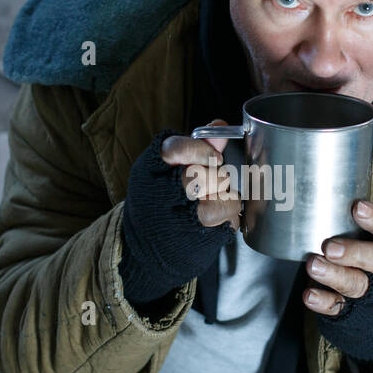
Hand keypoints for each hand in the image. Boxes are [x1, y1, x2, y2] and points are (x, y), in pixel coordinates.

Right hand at [117, 124, 239, 307]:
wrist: (144, 247)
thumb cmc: (158, 201)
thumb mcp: (167, 170)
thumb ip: (196, 147)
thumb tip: (220, 125)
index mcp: (152, 169)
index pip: (177, 149)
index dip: (201, 150)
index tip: (214, 157)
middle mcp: (162, 193)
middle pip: (206, 173)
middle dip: (216, 176)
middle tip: (210, 184)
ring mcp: (179, 218)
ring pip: (223, 197)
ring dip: (226, 197)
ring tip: (213, 201)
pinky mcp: (197, 237)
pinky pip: (229, 218)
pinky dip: (229, 216)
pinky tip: (216, 218)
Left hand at [304, 201, 372, 365]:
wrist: (365, 303)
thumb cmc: (354, 252)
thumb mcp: (354, 232)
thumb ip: (338, 214)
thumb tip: (293, 183)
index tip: (357, 208)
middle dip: (356, 252)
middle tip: (330, 247)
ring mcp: (368, 290)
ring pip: (357, 284)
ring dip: (335, 275)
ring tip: (313, 265)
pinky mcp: (351, 310)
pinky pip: (338, 307)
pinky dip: (323, 301)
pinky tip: (309, 294)